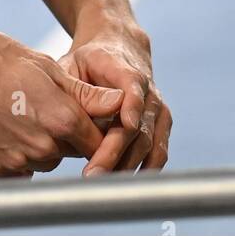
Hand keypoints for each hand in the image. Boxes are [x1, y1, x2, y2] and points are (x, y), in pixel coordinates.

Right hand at [0, 26, 125, 179]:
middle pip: (71, 151)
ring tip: (21, 110)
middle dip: (68, 133)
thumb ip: (84, 93)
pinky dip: (18, 152)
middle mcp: (42, 147)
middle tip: (46, 104)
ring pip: (46, 160)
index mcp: (61, 118)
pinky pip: (20, 168)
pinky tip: (4, 125)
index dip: (96, 128)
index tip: (88, 116)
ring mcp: (16, 162)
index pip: (97, 140)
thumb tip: (118, 102)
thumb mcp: (44, 66)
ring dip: (43, 143)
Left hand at [56, 29, 170, 174]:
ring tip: (103, 184)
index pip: (132, 84)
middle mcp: (147, 89)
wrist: (118, 50)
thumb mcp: (72, 65)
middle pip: (137, 124)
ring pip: (148, 142)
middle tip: (93, 174)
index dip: (131, 103)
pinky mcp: (162, 124)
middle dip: (115, 152)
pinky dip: (145, 170)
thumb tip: (76, 118)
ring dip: (127, 166)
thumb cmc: (89, 62)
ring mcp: (157, 107)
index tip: (126, 122)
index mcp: (122, 67)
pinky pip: (159, 152)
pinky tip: (125, 185)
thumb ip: (75, 91)